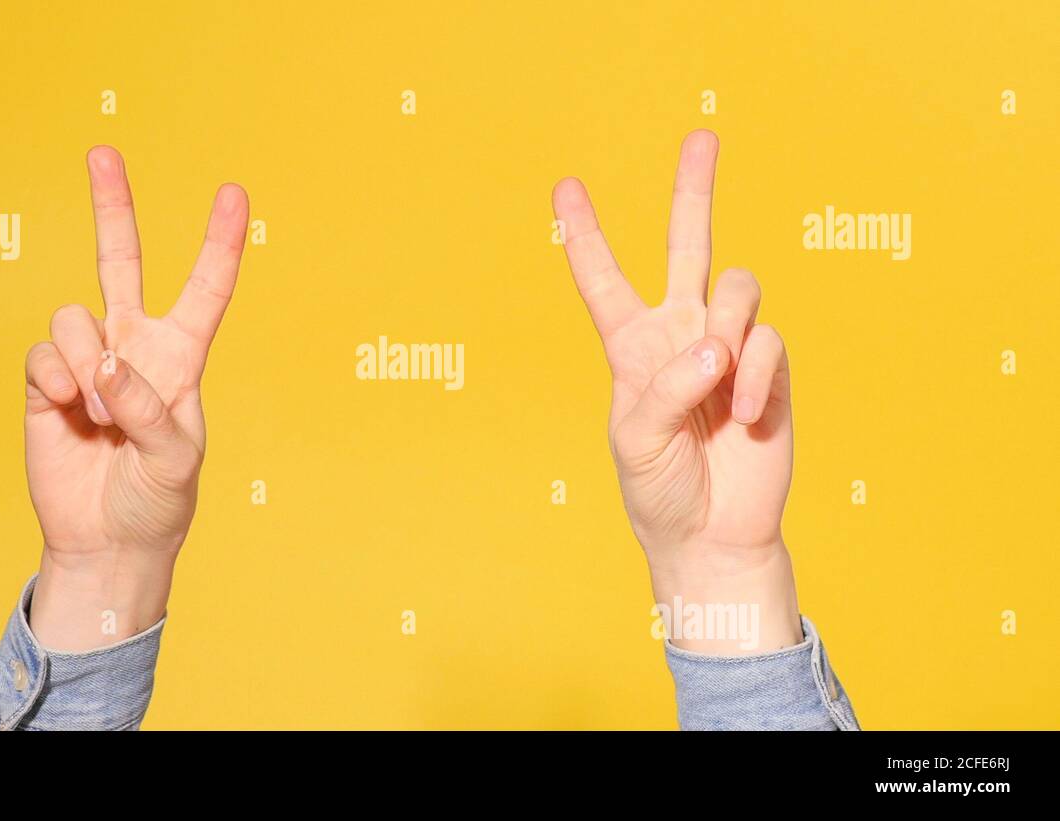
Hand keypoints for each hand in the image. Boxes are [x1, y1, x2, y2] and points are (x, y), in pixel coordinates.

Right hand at [22, 146, 247, 649]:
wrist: (106, 540)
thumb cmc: (157, 500)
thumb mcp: (176, 460)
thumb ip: (150, 409)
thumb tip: (105, 364)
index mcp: (180, 358)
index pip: (205, 291)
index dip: (219, 244)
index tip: (235, 193)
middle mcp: (132, 347)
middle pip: (121, 262)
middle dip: (113, 208)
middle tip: (103, 153)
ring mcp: (85, 361)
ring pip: (74, 318)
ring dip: (84, 362)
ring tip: (95, 411)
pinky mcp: (44, 383)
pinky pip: (41, 354)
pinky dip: (54, 380)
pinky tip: (66, 410)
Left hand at [553, 130, 801, 653]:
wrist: (713, 534)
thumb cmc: (659, 489)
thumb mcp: (636, 440)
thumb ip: (666, 386)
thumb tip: (716, 343)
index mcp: (632, 347)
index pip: (603, 280)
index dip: (584, 236)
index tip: (564, 188)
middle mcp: (681, 335)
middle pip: (688, 245)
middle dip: (694, 190)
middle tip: (701, 137)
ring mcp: (729, 348)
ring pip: (737, 286)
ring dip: (728, 326)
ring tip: (719, 381)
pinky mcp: (771, 369)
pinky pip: (768, 340)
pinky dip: (756, 374)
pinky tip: (745, 413)